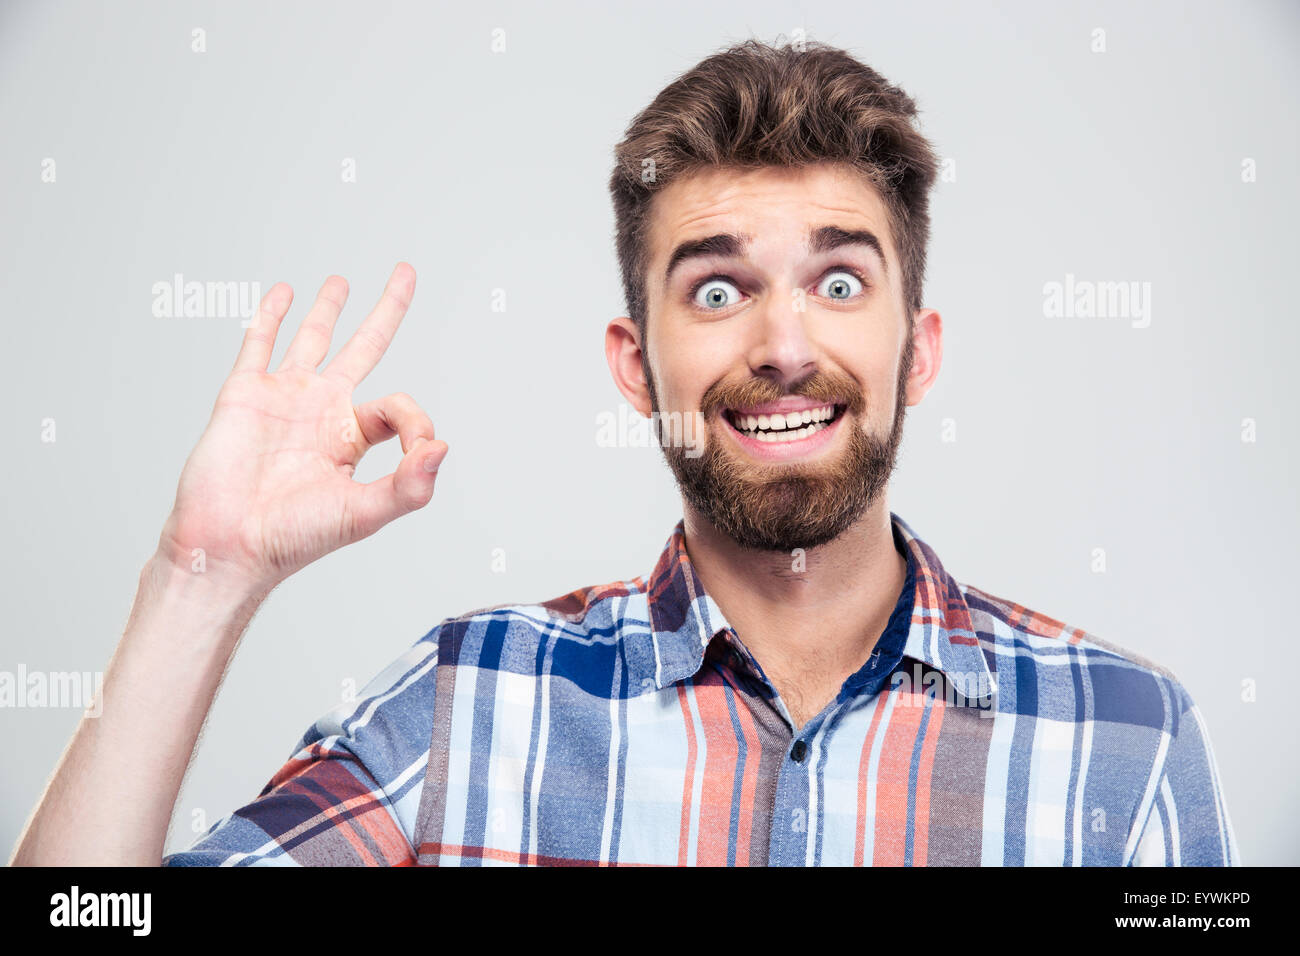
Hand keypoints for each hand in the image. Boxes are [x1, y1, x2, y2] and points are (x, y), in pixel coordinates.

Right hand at [156, 263, 446, 592]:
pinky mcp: (243, 393)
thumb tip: (441, 448)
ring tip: (341, 281)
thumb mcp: (363, 514)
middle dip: (387, 310)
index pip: (397, 407)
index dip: (416, 421)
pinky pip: (259, 344)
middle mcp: (322, 413)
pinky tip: (283, 294)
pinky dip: (270, 317)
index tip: (418, 448)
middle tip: (405, 273)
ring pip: (312, 339)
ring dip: (327, 309)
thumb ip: (409, 486)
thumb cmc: (292, 538)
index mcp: (352, 439)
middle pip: (364, 347)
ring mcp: (283, 399)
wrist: (228, 546)